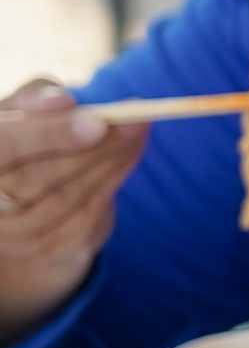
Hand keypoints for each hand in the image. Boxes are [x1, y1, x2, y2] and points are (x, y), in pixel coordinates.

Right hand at [0, 79, 146, 341]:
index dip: (44, 136)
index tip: (96, 122)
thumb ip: (36, 97)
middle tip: (132, 120)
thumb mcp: (24, 108)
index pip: (1, 149)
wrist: (33, 189)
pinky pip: (84, 217)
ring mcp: (10, 235)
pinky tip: (129, 153)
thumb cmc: (26, 134)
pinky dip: (112, 181)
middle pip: (30, 180)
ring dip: (108, 162)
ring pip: (63, 199)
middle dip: (89, 149)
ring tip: (136, 128)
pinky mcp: (45, 250)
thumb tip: (60, 101)